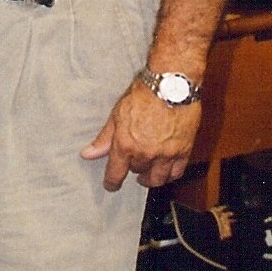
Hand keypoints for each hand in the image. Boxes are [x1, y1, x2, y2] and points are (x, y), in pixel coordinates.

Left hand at [81, 76, 200, 191]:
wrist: (170, 85)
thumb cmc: (143, 95)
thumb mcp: (117, 114)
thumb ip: (104, 138)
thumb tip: (88, 154)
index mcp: (126, 145)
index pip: (115, 174)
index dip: (112, 183)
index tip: (111, 185)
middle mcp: (145, 153)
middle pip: (137, 172)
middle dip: (133, 168)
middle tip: (132, 163)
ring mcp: (166, 154)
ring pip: (157, 178)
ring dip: (150, 178)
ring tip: (148, 175)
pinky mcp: (183, 151)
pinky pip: (176, 172)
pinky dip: (170, 175)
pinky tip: (166, 171)